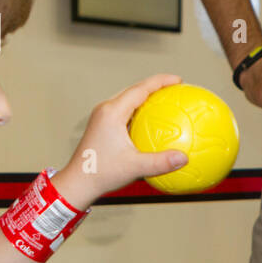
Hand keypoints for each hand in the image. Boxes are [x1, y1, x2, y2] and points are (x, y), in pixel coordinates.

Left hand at [51, 73, 190, 208]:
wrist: (78, 182)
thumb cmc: (100, 173)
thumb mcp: (134, 167)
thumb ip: (160, 162)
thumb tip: (183, 158)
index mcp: (112, 113)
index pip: (140, 89)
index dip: (161, 81)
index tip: (178, 80)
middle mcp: (105, 110)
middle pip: (135, 89)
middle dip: (156, 85)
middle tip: (175, 87)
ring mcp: (102, 117)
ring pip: (128, 98)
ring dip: (147, 96)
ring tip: (165, 99)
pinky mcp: (102, 125)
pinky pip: (125, 111)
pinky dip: (140, 110)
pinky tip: (152, 121)